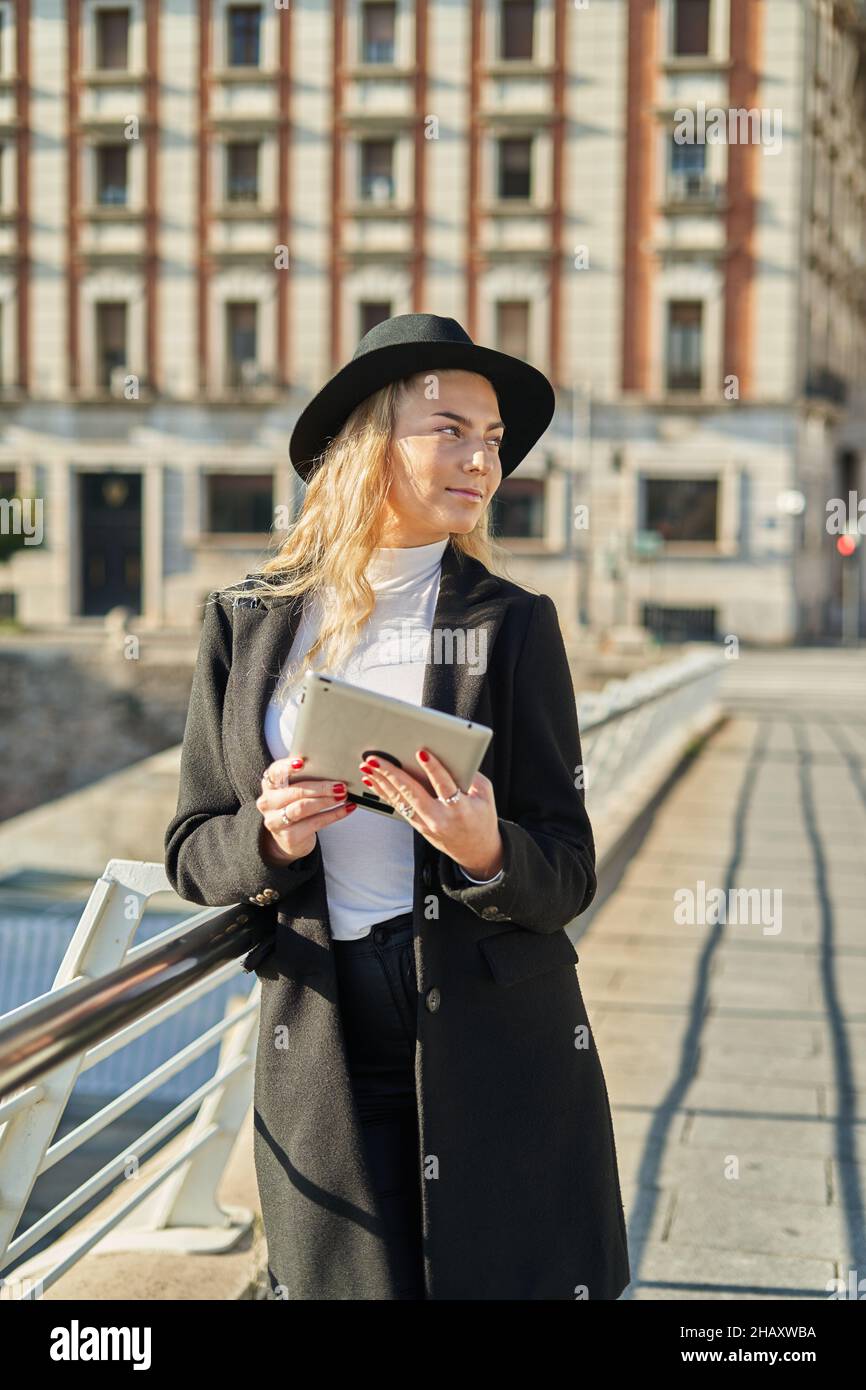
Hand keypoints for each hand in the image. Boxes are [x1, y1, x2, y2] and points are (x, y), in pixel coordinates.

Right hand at [256, 756, 355, 863]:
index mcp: (269, 785)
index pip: (275, 772)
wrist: (290, 837)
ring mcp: (276, 821)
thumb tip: (333, 768)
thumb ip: (306, 778)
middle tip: (340, 785)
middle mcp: (268, 802)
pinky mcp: (289, 837)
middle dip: (320, 788)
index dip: (287, 766)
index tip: (302, 763)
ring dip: (326, 801)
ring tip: (343, 796)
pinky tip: (346, 809)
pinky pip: (314, 823)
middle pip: (295, 792)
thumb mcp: (295, 790)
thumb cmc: (296, 806)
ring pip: (302, 808)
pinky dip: (333, 815)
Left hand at [358, 748, 503, 878]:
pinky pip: (398, 807)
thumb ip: (471, 775)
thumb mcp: (485, 795)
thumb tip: (452, 754)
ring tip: (368, 767)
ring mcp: (426, 824)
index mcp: (460, 809)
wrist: (476, 851)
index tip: (421, 752)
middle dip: (392, 774)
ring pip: (400, 801)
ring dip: (381, 783)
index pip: (444, 785)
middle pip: (412, 793)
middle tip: (376, 759)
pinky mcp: (418, 826)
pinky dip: (385, 793)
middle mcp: (440, 818)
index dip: (433, 768)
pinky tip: (374, 782)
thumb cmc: (481, 819)